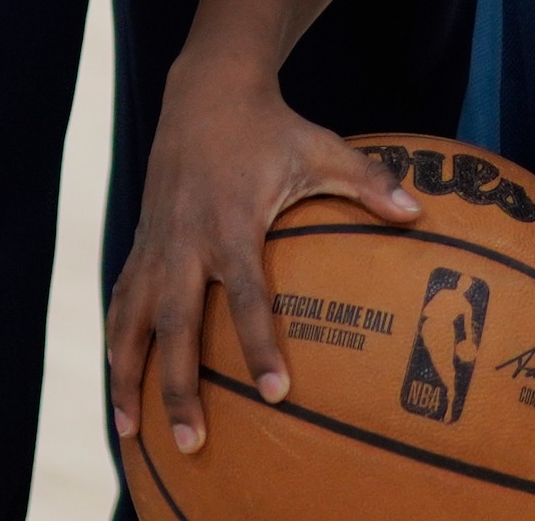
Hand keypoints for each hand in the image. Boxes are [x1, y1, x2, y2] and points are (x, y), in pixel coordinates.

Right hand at [105, 70, 416, 466]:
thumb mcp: (321, 149)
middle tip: (194, 442)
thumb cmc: (271, 127)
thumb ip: (369, 182)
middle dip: (181, 388)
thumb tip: (419, 211)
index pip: (248, 295)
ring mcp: (156, 246)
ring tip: (132, 435)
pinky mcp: (140, 246)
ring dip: (128, 379)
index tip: (276, 393)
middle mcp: (186, 242)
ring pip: (133, 323)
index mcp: (232, 224)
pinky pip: (121, 303)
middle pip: (178, 327)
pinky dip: (115, 345)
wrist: (204, 92)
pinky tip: (119, 385)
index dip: (260, 344)